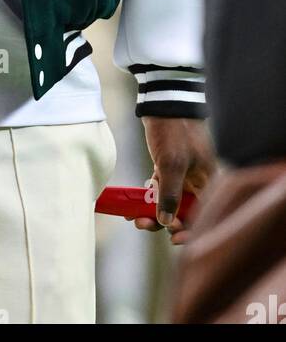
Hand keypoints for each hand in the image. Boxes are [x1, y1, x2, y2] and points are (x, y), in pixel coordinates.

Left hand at [133, 116, 217, 244]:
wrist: (164, 103)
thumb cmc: (174, 131)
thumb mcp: (172, 164)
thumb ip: (170, 194)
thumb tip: (167, 222)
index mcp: (207, 182)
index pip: (202, 215)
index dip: (189, 230)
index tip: (172, 239)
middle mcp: (198, 182)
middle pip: (184, 212)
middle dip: (164, 222)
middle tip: (143, 224)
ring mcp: (183, 175)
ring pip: (170, 202)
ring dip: (153, 212)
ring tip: (135, 218)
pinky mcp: (169, 168)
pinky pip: (161, 190)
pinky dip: (149, 198)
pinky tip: (134, 205)